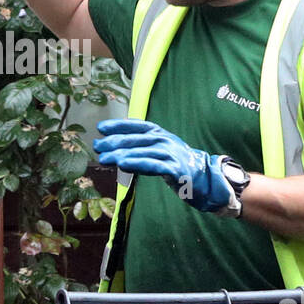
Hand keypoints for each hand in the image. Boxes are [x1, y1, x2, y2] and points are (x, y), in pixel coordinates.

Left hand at [94, 119, 237, 214]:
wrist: (207, 178)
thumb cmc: (178, 164)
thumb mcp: (160, 151)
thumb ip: (141, 148)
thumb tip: (115, 151)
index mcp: (161, 134)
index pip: (138, 125)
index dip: (119, 125)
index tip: (101, 128)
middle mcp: (165, 140)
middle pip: (136, 139)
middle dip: (115, 142)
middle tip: (97, 146)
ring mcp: (171, 154)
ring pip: (143, 151)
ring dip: (122, 154)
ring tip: (104, 158)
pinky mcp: (175, 169)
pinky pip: (154, 165)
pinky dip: (138, 164)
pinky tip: (124, 166)